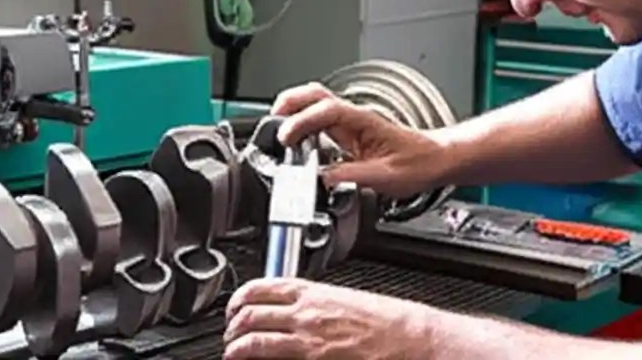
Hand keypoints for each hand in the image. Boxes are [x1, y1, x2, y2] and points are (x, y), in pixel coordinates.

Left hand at [223, 278, 430, 358]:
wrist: (412, 339)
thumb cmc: (387, 322)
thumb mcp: (344, 299)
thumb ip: (314, 303)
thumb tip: (293, 309)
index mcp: (312, 292)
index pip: (260, 288)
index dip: (239, 298)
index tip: (234, 307)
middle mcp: (305, 313)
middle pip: (250, 313)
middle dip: (232, 325)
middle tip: (229, 334)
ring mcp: (307, 339)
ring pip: (255, 340)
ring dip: (236, 347)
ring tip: (232, 352)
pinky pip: (273, 357)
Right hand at [270, 82, 448, 197]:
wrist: (436, 159)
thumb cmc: (419, 163)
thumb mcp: (385, 177)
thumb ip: (350, 177)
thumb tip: (320, 180)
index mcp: (362, 121)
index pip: (324, 111)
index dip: (301, 121)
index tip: (286, 138)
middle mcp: (353, 117)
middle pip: (313, 94)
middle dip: (288, 103)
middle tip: (272, 122)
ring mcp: (349, 122)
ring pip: (313, 103)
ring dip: (292, 111)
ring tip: (278, 130)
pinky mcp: (347, 132)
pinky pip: (318, 120)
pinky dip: (301, 124)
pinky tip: (297, 141)